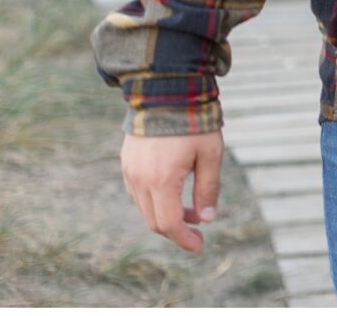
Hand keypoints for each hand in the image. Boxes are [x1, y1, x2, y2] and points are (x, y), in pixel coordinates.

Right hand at [121, 130, 223, 253]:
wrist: (166, 90)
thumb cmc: (193, 122)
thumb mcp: (210, 155)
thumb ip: (208, 188)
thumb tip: (207, 218)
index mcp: (161, 180)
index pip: (169, 223)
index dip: (184, 239)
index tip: (200, 245)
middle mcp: (139, 179)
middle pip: (154, 221)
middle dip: (177, 229)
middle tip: (199, 227)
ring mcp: (130, 171)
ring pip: (145, 208)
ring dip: (166, 214)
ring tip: (191, 207)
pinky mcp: (126, 162)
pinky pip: (138, 192)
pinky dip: (155, 200)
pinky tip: (173, 191)